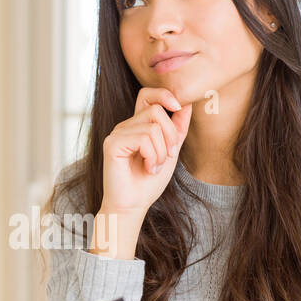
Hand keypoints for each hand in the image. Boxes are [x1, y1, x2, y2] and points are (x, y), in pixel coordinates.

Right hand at [99, 87, 192, 218]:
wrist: (133, 206)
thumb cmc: (148, 183)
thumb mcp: (170, 151)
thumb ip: (178, 128)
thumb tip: (187, 103)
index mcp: (137, 125)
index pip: (148, 95)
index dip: (164, 95)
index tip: (178, 108)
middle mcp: (126, 126)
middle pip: (157, 110)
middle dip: (170, 135)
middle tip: (168, 156)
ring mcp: (117, 133)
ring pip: (152, 127)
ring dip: (162, 151)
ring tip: (154, 166)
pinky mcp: (113, 144)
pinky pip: (143, 138)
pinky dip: (152, 156)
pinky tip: (147, 168)